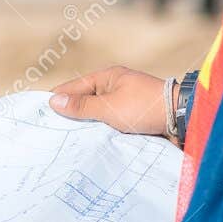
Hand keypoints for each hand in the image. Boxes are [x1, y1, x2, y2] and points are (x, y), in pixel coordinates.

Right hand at [48, 64, 167, 135]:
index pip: (74, 87)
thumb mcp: (110, 107)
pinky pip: (111, 124)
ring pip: (98, 114)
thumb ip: (82, 106)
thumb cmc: (145, 108)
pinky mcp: (135, 118)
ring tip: (67, 142)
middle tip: (49, 132)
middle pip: (85, 101)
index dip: (57, 99)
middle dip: (70, 115)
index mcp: (108, 77)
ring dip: (87, 126)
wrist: (183, 118)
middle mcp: (116, 87)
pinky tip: (92, 144)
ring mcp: (126, 102)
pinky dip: (102, 131)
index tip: (39, 113)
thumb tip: (53, 100)